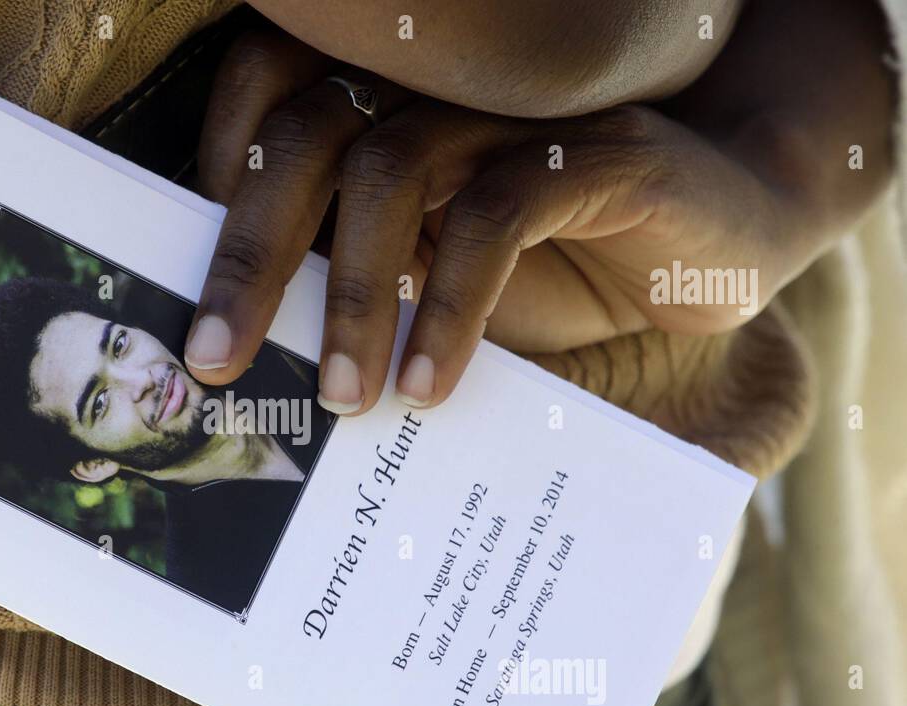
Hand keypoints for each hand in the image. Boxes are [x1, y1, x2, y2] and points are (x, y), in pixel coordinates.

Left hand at [184, 25, 882, 414]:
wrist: (717, 242)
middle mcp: (443, 89)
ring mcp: (518, 112)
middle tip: (215, 362)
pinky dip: (450, 305)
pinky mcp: (597, 153)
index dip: (218, 180)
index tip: (201, 293)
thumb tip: (250, 353)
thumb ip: (360, 282)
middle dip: (247, 255)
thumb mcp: (436, 274)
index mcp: (391, 103)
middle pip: (306, 137)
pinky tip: (431, 385)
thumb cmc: (559, 263)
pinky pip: (495, 216)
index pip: (266, 97)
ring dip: (353, 298)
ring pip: (389, 173)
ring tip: (342, 401)